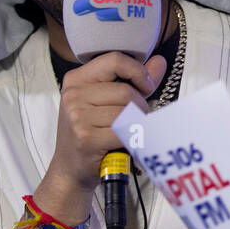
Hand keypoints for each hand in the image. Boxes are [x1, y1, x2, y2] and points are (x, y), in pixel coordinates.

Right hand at [47, 52, 163, 194]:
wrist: (70, 169)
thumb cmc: (91, 132)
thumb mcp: (107, 100)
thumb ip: (134, 79)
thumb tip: (159, 61)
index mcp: (76, 79)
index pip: (115, 60)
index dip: (138, 71)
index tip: (146, 85)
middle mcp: (73, 95)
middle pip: (125, 91)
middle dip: (139, 106)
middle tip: (133, 119)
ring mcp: (77, 116)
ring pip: (127, 111)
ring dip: (135, 123)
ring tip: (125, 131)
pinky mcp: (86, 137)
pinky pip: (124, 131)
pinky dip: (130, 137)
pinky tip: (121, 142)